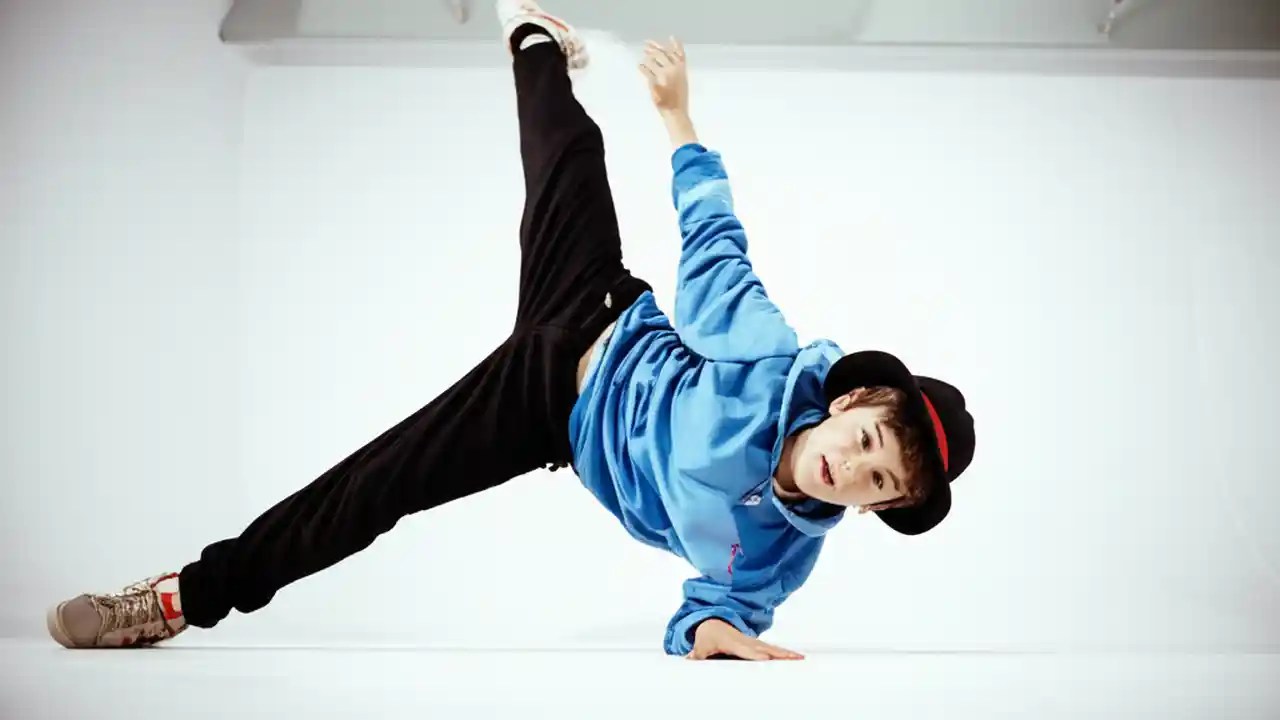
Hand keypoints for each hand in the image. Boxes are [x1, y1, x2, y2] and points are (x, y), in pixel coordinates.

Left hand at [638, 37, 688, 114]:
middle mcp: (673, 69)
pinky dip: (642, 68)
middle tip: (647, 44)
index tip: (672, 37)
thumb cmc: (679, 98)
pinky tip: (640, 66)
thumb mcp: (683, 80)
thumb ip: (679, 68)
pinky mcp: (654, 81)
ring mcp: (663, 74)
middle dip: (655, 48)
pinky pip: (647, 70)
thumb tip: (672, 56)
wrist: (676, 112)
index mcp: (682, 69)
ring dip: (648, 58)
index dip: (675, 44)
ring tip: (644, 58)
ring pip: (653, 60)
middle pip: (662, 53)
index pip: (679, 53)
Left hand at [688, 619, 804, 660]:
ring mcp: (754, 642)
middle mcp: (747, 641)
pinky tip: (798, 658)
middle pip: (765, 648)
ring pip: (773, 648)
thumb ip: (697, 655)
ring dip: (787, 654)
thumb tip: (689, 660)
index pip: (747, 650)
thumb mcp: (701, 646)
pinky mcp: (759, 645)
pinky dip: (786, 653)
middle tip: (793, 659)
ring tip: (800, 659)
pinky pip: (774, 649)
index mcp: (733, 642)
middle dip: (779, 654)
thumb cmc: (708, 636)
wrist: (713, 622)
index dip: (756, 654)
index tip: (766, 659)